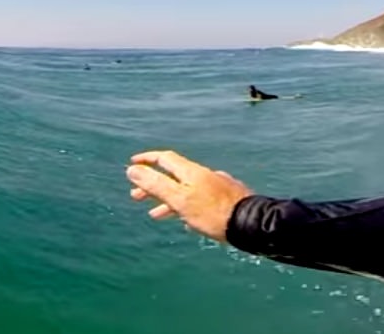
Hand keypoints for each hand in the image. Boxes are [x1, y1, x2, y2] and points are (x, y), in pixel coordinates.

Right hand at [127, 150, 253, 241]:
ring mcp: (215, 187)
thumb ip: (155, 185)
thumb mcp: (179, 199)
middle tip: (136, 196)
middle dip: (153, 185)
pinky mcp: (225, 200)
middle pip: (173, 176)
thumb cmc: (212, 212)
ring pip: (185, 190)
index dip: (147, 160)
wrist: (251, 224)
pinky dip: (185, 207)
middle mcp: (203, 175)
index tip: (132, 165)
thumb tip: (132, 170)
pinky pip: (198, 200)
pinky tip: (185, 222)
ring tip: (155, 214)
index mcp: (190, 172)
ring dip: (167, 200)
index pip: (164, 158)